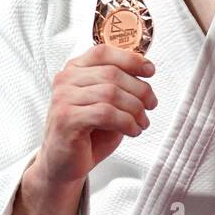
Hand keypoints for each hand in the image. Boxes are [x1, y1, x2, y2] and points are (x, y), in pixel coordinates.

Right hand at [32, 44, 157, 191]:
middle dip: (140, 90)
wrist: (63, 162)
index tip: (150, 71)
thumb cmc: (87, 132)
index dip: (131, 59)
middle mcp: (66, 80)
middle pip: (112, 74)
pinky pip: (105, 114)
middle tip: (151, 104)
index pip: (104, 52)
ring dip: (135, 109)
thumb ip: (118, 84)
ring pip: (111, 94)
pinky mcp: (67, 119)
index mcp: (74, 69)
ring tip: (142, 122)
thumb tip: (145, 70)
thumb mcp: (105, 102)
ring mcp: (63, 99)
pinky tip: (132, 130)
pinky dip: (126, 122)